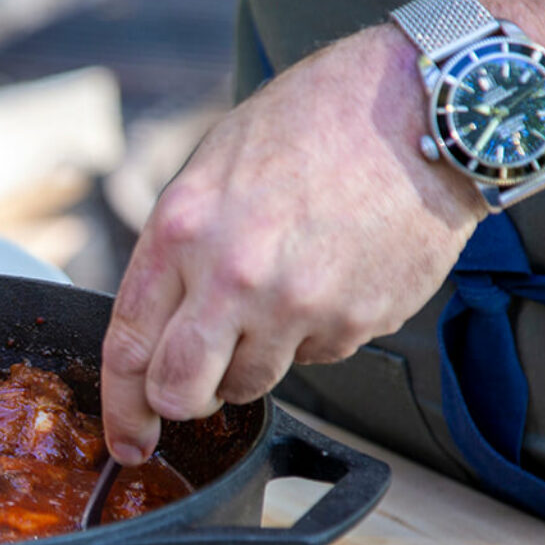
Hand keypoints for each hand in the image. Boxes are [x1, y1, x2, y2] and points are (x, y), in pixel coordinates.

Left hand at [99, 25, 485, 463]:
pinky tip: (328, 278)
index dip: (121, 404)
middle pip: (182, 391)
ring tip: (276, 298)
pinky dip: (311, 335)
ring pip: (249, 385)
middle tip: (190, 396)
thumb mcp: (214, 164)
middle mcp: (234, 276)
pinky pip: (314, 358)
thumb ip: (178, 245)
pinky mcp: (355, 323)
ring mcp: (298, 306)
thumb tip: (157, 316)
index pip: (128, 344)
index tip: (127, 435)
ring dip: (250, 363)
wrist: (423, 108)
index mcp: (183, 230)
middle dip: (178, 404)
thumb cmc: (316, 120)